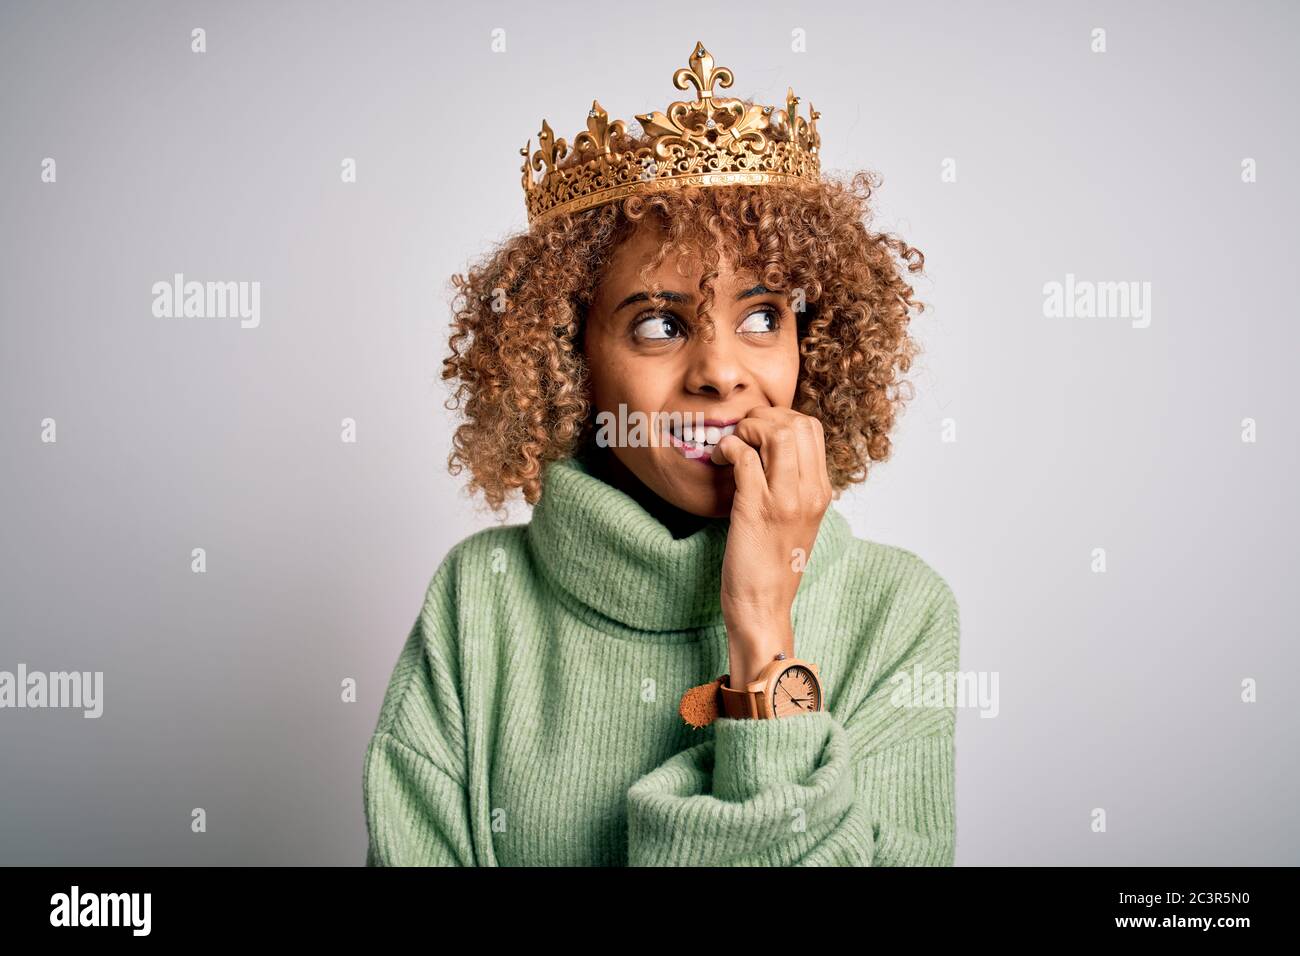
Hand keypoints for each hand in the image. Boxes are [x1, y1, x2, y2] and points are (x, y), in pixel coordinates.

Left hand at [710, 406, 832, 686]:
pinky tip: (718, 459)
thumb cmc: (773, 566)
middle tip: (741, 433)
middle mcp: (810, 492)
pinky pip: (744, 457)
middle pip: (798, 422)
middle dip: (763, 416)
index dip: (781, 417)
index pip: (812, 428)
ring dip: (747, 428)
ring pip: (776, 432)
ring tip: (731, 445)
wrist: (763, 607)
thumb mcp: (796, 520)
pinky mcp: (756, 509)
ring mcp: (785, 500)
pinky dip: (728, 447)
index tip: (757, 432)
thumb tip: (767, 450)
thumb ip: (791, 485)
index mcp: (821, 492)